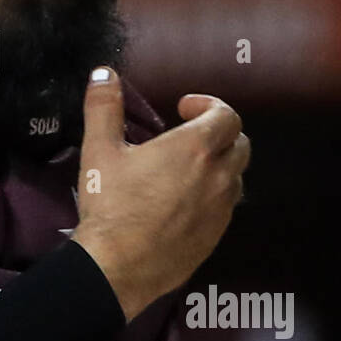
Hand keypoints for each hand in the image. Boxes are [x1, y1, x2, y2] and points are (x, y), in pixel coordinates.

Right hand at [71, 68, 249, 319]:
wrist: (117, 267)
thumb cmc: (111, 205)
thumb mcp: (99, 151)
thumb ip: (104, 107)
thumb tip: (104, 72)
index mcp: (195, 149)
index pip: (227, 116)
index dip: (209, 105)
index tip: (182, 109)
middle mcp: (218, 177)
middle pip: (240, 145)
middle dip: (220, 134)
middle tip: (189, 136)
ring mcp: (220, 212)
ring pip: (236, 179)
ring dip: (219, 167)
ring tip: (187, 170)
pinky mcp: (214, 239)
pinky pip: (224, 210)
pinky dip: (212, 198)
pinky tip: (183, 204)